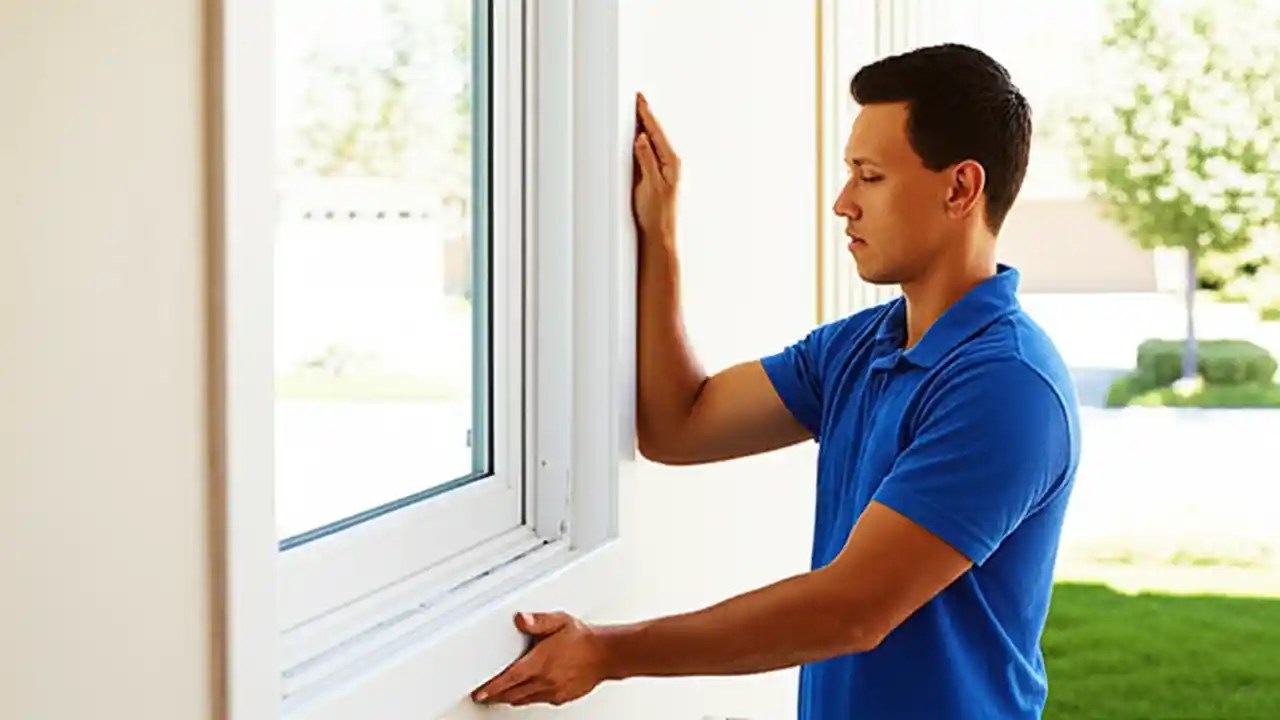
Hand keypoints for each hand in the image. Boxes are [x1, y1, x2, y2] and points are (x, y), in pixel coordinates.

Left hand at [471, 611, 610, 707]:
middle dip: (496, 696)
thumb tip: (520, 619)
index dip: (491, 688)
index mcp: (540, 662)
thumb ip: (537, 621)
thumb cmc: (584, 638)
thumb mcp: (559, 621)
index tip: (480, 693)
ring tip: (499, 696)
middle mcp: (545, 680)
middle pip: (512, 694)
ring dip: (509, 698)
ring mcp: (553, 691)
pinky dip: (528, 698)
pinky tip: (525, 694)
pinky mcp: (561, 697)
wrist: (606, 654)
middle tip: (484, 695)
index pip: (509, 679)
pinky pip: (538, 701)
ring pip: (524, 700)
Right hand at [633, 92, 679, 240]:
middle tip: (638, 100)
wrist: (659, 232)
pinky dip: (642, 142)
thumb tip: (642, 138)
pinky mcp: (656, 176)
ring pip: (652, 142)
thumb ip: (646, 160)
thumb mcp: (650, 184)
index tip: (640, 100)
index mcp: (671, 162)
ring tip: (637, 113)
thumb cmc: (657, 213)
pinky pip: (648, 152)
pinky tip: (638, 138)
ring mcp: (663, 169)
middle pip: (656, 133)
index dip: (647, 115)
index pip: (657, 132)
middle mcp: (670, 163)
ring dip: (644, 127)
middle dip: (646, 117)